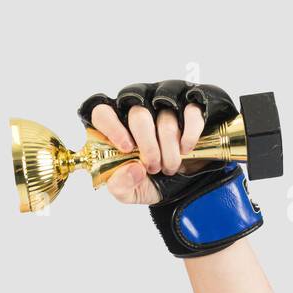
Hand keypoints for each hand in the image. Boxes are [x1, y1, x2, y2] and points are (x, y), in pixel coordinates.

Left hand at [77, 80, 236, 204]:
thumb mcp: (130, 192)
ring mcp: (164, 100)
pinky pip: (191, 113)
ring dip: (170, 149)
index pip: (102, 113)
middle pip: (138, 116)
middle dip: (148, 147)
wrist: (185, 182)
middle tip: (153, 167)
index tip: (127, 148)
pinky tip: (186, 149)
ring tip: (170, 166)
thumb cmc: (149, 179)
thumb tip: (133, 170)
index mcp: (115, 126)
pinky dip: (189, 136)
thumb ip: (121, 186)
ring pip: (165, 117)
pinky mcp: (190, 102)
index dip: (112, 128)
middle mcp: (137, 107)